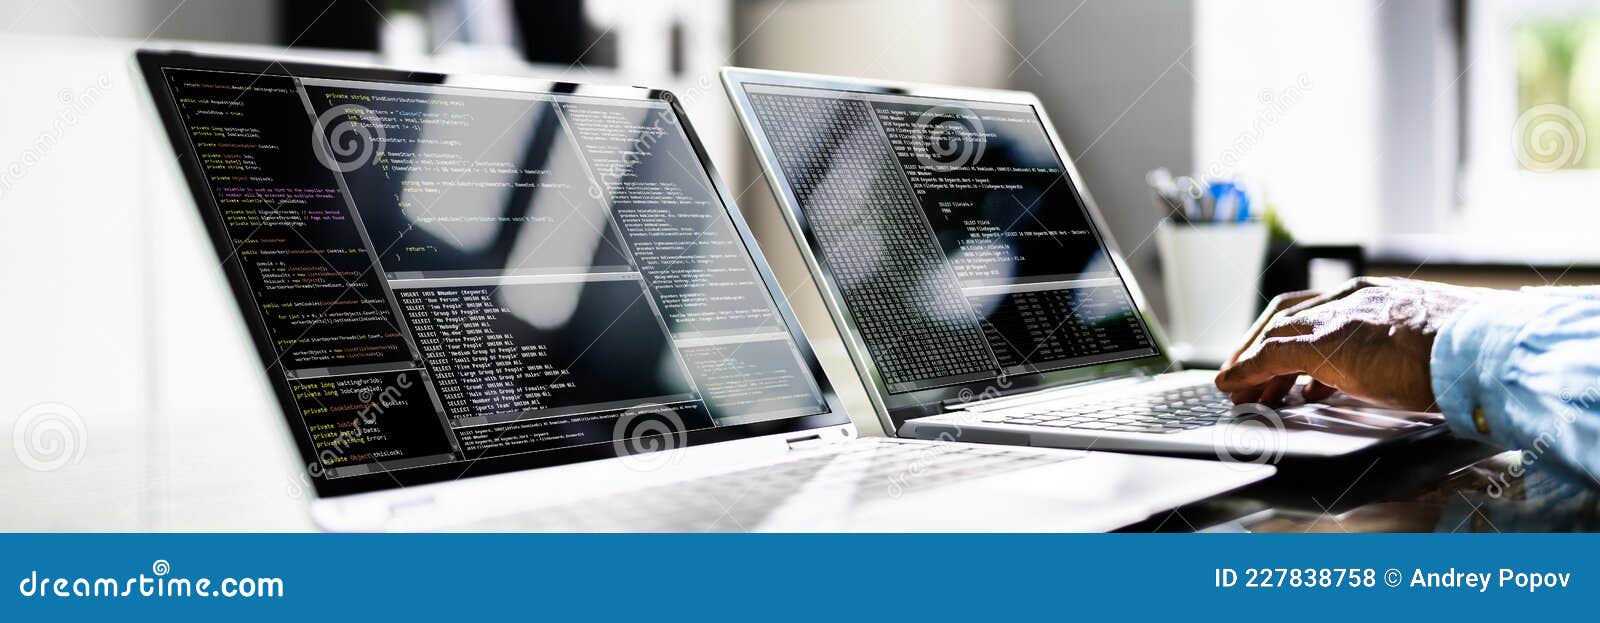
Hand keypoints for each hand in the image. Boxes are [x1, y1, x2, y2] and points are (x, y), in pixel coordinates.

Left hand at [1214, 277, 1491, 410]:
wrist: (1485, 349)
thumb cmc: (1472, 353)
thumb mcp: (1427, 345)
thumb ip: (1400, 351)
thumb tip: (1395, 375)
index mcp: (1377, 295)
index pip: (1317, 307)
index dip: (1288, 332)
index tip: (1274, 359)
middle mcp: (1352, 297)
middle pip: (1287, 315)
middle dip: (1260, 346)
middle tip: (1244, 376)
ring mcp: (1339, 316)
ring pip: (1275, 333)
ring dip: (1250, 363)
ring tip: (1240, 392)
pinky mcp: (1327, 342)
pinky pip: (1271, 354)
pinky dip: (1247, 370)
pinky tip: (1235, 387)